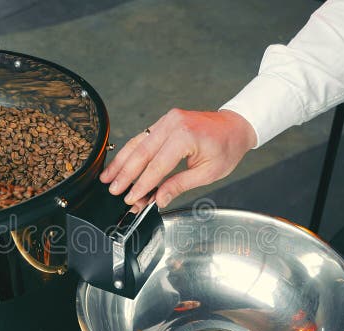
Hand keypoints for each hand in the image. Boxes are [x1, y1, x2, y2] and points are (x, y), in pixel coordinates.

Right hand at [99, 109, 256, 207]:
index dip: (142, 184)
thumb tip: (158, 199)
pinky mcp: (165, 121)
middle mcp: (173, 124)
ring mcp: (167, 120)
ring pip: (137, 143)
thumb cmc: (227, 147)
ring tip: (107, 177)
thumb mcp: (207, 173)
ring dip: (121, 162)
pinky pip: (143, 137)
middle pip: (142, 152)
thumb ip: (179, 185)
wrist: (236, 126)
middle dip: (125, 174)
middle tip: (113, 190)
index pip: (157, 165)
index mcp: (186, 136)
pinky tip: (120, 164)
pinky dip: (131, 152)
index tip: (131, 198)